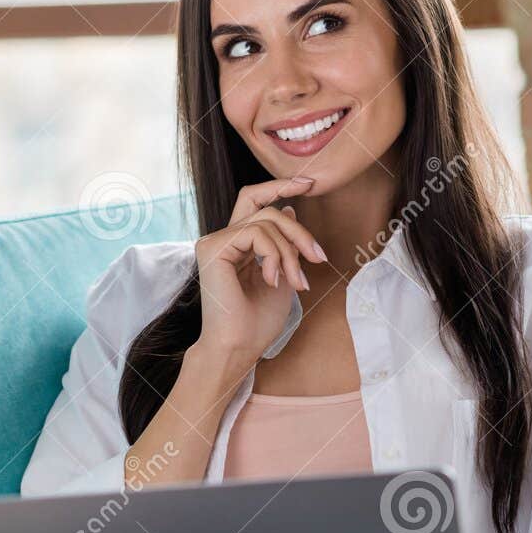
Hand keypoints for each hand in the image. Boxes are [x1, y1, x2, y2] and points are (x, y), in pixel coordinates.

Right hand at [193, 176, 328, 365]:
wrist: (239, 348)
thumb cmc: (258, 323)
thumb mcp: (283, 276)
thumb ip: (285, 245)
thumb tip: (290, 209)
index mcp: (237, 244)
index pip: (256, 201)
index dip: (281, 186)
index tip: (310, 184)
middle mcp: (223, 239)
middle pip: (265, 205)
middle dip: (298, 228)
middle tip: (318, 256)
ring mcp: (215, 242)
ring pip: (267, 221)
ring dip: (291, 252)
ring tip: (296, 282)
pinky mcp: (213, 248)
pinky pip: (257, 233)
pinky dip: (275, 255)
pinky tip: (272, 280)